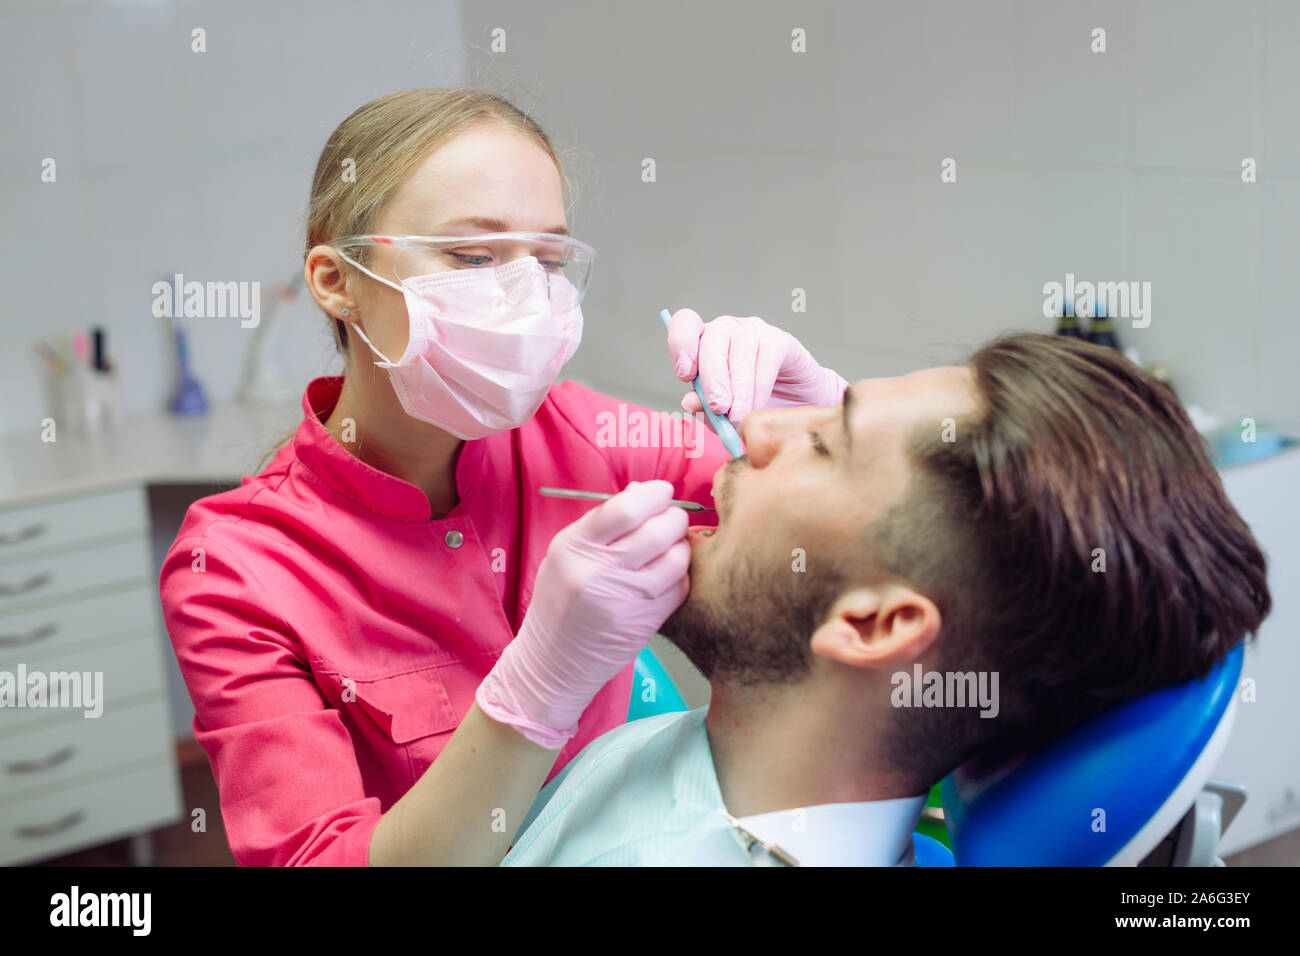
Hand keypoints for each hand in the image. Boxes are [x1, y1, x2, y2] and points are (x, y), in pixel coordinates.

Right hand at [475, 480, 690, 748]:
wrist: (553, 662)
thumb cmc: (560, 600)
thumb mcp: (566, 553)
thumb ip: (603, 522)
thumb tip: (644, 492)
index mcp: (575, 547)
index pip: (626, 509)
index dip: (654, 495)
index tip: (661, 493)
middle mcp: (599, 572)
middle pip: (657, 531)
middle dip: (673, 517)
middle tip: (672, 518)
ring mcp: (625, 600)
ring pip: (675, 559)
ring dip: (681, 546)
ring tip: (671, 546)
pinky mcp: (645, 623)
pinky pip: (679, 588)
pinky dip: (680, 575)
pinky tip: (667, 574)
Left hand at [665, 309, 849, 423]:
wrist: (793, 408)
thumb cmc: (749, 405)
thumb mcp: (720, 411)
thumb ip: (703, 405)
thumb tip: (690, 401)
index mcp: (702, 342)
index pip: (685, 324)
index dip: (681, 345)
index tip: (686, 376)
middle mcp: (726, 330)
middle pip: (712, 339)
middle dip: (713, 378)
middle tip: (719, 408)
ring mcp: (754, 331)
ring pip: (741, 352)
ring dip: (739, 390)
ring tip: (739, 418)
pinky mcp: (780, 340)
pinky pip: (767, 359)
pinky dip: (760, 388)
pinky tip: (757, 408)